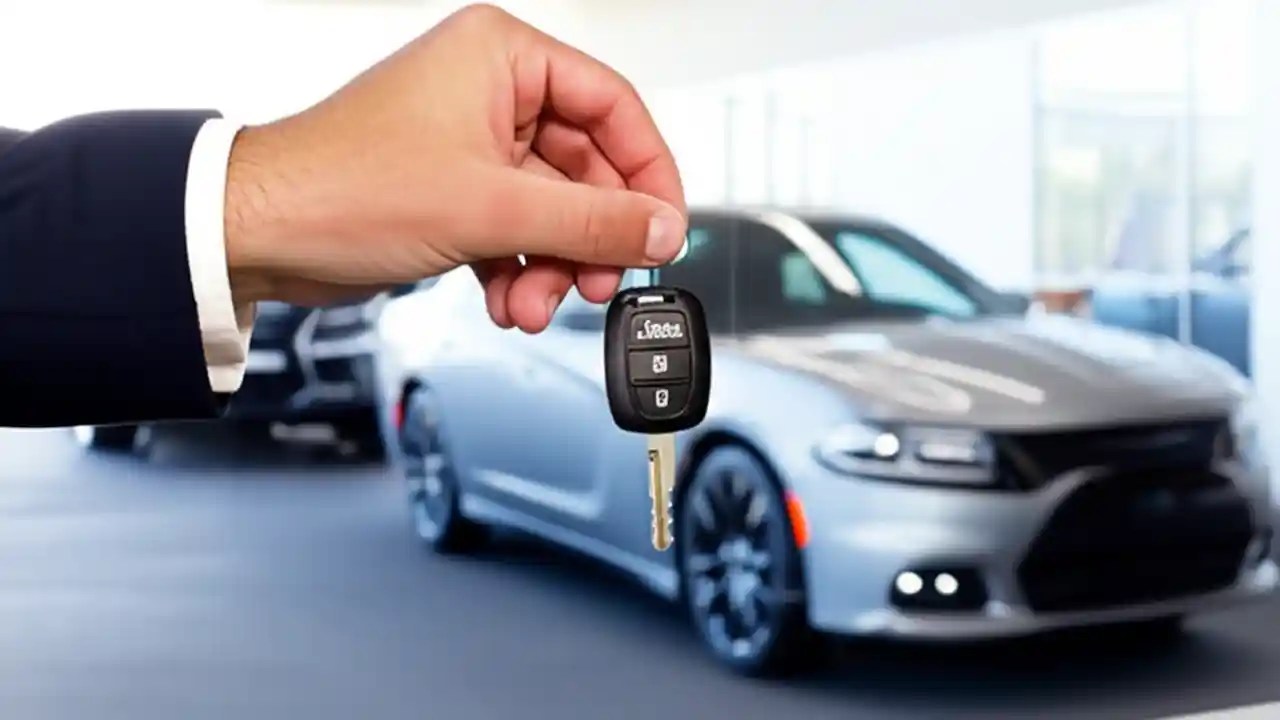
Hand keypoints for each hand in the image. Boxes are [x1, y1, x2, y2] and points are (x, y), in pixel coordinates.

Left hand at [224, 3, 686, 332]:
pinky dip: (519, 269)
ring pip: (553, 207)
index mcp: (502, 57)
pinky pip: (518, 228)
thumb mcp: (492, 208)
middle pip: (587, 167)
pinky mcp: (456, 189)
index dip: (648, 174)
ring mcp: (473, 143)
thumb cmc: (341, 188)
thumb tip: (663, 228)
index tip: (663, 228)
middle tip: (598, 280)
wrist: (260, 235)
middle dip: (588, 237)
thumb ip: (593, 221)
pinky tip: (506, 300)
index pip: (614, 107)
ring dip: (551, 264)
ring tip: (534, 302)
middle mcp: (491, 91)